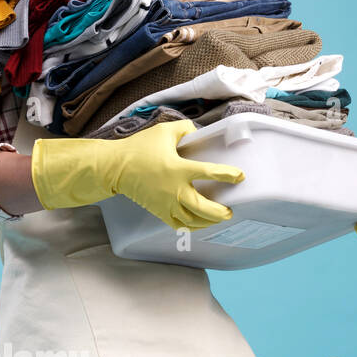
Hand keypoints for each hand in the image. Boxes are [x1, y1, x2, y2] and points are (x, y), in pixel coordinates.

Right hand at [31, 119, 243, 230]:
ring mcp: (167, 204)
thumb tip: (197, 132)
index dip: (228, 175)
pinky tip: (198, 223)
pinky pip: (179, 225)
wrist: (116, 168)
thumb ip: (185, 129)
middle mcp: (175, 190)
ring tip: (217, 218)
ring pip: (193, 221)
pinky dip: (191, 227)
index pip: (210, 173)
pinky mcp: (159, 211)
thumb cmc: (139, 148)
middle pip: (204, 208)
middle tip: (229, 211)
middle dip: (220, 212)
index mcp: (179, 169)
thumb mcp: (164, 131)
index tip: (240, 176)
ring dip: (208, 222)